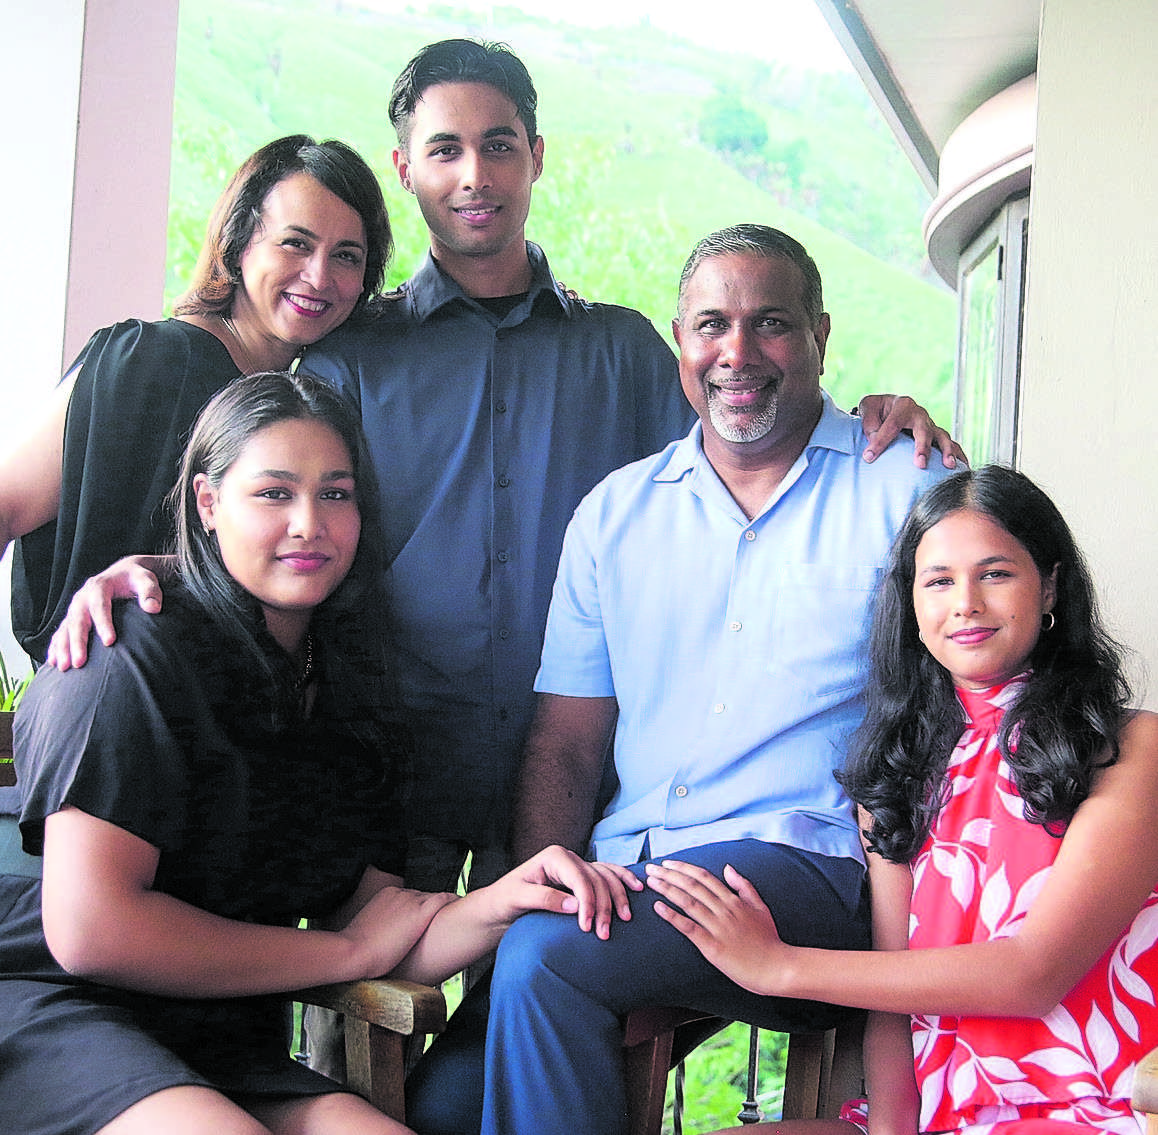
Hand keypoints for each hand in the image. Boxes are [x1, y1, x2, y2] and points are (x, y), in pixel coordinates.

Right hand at [46, 555, 168, 670]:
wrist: (123, 573)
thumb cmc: (136, 579)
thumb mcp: (146, 579)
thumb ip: (150, 592)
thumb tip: (153, 608)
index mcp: (99, 586)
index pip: (100, 606)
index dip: (103, 624)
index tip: (110, 642)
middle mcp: (82, 597)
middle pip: (77, 620)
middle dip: (77, 642)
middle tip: (79, 663)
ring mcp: (75, 608)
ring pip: (65, 628)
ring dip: (63, 648)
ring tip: (65, 667)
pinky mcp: (72, 617)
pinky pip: (60, 632)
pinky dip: (55, 646)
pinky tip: (54, 662)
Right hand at [341, 885, 457, 978]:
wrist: (353, 952)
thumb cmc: (357, 949)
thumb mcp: (368, 930)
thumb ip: (381, 927)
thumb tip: (385, 939)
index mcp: (387, 894)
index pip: (410, 897)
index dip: (418, 908)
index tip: (422, 918)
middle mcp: (401, 893)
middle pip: (423, 896)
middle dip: (430, 908)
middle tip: (440, 921)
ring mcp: (411, 901)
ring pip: (435, 898)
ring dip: (443, 906)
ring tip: (456, 913)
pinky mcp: (421, 912)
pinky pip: (444, 899)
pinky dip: (453, 900)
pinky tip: (461, 905)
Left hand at [489, 845, 642, 940]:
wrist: (500, 906)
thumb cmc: (505, 900)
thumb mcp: (519, 898)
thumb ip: (545, 899)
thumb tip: (575, 906)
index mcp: (554, 856)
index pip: (580, 878)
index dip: (588, 902)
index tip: (587, 927)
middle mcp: (568, 858)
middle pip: (596, 879)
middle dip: (603, 906)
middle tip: (603, 934)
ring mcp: (577, 866)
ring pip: (606, 877)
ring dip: (617, 898)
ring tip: (624, 919)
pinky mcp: (582, 878)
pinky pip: (608, 875)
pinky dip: (622, 881)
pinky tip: (636, 888)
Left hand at [645, 860, 785, 994]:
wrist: (776, 967)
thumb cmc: (769, 939)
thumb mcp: (760, 907)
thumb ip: (744, 886)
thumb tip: (728, 867)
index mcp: (733, 900)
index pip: (704, 877)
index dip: (683, 868)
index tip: (668, 863)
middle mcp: (724, 909)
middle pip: (692, 885)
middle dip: (669, 874)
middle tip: (651, 868)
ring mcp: (718, 927)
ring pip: (687, 902)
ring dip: (666, 889)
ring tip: (651, 882)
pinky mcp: (713, 946)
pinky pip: (689, 928)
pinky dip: (672, 916)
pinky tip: (658, 907)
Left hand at [856, 394, 966, 468]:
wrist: (887, 406)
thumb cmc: (877, 410)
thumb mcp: (868, 408)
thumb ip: (870, 422)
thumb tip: (874, 439)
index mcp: (902, 405)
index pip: (892, 425)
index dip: (880, 441)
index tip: (869, 457)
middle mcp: (920, 414)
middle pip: (924, 430)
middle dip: (922, 447)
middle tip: (919, 464)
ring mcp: (930, 425)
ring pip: (942, 437)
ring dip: (946, 451)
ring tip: (949, 465)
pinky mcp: (936, 436)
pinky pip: (951, 445)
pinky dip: (958, 455)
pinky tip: (963, 467)